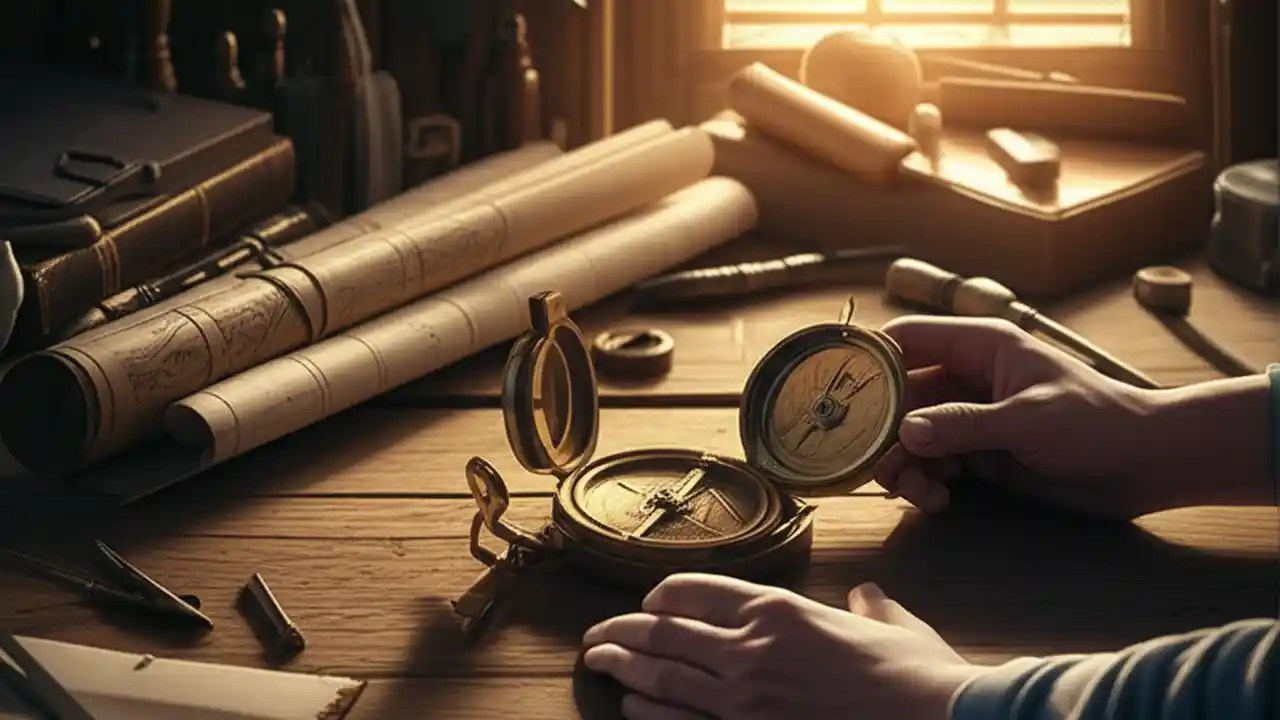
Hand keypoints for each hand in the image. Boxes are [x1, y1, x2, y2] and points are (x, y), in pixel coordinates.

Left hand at [582, 573, 983, 719]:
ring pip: (659, 678)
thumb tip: (863, 598)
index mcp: (779, 610)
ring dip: (622, 669)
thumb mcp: (890, 625)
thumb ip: (867, 608)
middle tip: (595, 637)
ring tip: (600, 665)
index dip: (661, 595)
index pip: (694, 590)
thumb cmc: (916, 677)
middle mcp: (750, 649)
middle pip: (661, 633)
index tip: (648, 602)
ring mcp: (743, 701)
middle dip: (619, 632)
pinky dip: (648, 714)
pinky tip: (633, 709)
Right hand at [873, 316, 1272, 518]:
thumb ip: (963, 424)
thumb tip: (905, 433)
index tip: (838, 396)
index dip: (869, 362)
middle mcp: (966, 378)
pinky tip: (939, 500)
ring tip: (917, 493)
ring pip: (912, 437)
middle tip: (876, 466)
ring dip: (904, 465)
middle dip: (883, 432)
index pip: (906, 340)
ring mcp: (971, 418)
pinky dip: (927, 484)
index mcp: (979, 347)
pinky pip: (934, 465)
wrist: (1146, 465)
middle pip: (899, 397)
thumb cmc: (1097, 423)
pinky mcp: (980, 455)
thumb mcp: (1027, 419)